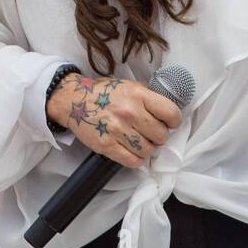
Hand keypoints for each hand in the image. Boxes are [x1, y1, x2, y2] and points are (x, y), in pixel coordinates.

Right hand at [47, 73, 182, 168]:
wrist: (74, 100)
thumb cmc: (105, 92)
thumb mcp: (130, 86)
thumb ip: (149, 97)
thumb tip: (168, 112)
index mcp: (139, 95)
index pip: (171, 114)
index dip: (174, 121)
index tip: (169, 123)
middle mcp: (130, 112)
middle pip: (161, 135)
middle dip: (159, 136)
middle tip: (151, 133)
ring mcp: (118, 130)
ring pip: (148, 150)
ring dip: (148, 148)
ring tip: (141, 141)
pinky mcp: (107, 146)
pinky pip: (133, 161)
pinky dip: (137, 159)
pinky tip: (134, 151)